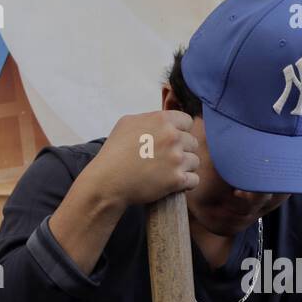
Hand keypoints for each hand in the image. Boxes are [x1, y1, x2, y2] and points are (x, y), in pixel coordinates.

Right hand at [84, 110, 199, 208]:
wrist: (106, 183)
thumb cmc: (113, 154)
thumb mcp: (126, 124)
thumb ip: (148, 118)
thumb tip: (161, 119)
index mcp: (162, 120)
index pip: (188, 122)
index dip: (180, 132)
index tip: (170, 142)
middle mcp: (172, 137)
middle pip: (193, 142)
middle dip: (182, 151)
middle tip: (167, 160)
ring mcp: (176, 159)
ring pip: (194, 161)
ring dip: (185, 167)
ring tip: (169, 173)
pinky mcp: (176, 180)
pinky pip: (194, 180)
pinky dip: (186, 183)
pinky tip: (175, 184)